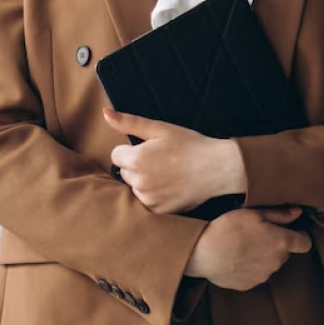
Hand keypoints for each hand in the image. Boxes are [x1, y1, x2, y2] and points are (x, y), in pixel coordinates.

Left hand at [104, 108, 245, 214]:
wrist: (217, 168)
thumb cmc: (190, 145)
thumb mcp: (160, 128)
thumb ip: (129, 122)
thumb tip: (105, 113)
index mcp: (136, 159)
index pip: (116, 155)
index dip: (132, 150)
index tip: (150, 149)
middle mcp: (139, 182)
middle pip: (125, 172)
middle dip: (136, 166)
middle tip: (161, 161)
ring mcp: (149, 199)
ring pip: (135, 188)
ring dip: (144, 182)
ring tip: (167, 174)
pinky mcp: (159, 211)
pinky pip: (146, 202)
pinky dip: (154, 196)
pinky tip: (169, 187)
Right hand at [184, 206, 309, 290]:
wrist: (202, 253)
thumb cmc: (227, 228)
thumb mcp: (253, 213)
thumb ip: (279, 214)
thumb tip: (298, 213)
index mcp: (281, 242)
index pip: (305, 243)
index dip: (299, 236)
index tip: (289, 231)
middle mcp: (276, 262)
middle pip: (284, 253)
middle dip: (275, 244)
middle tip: (256, 234)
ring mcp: (263, 276)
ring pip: (269, 264)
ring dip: (262, 256)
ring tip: (241, 246)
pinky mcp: (249, 285)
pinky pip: (255, 274)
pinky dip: (249, 267)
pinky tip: (234, 258)